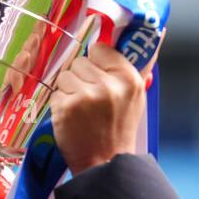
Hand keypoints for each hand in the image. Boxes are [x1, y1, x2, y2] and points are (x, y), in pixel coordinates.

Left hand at [50, 42, 150, 174]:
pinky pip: (55, 92)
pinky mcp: (66, 107)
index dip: (96, 62)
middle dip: (81, 78)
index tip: (99, 76)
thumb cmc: (118, 130)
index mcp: (129, 79)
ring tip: (81, 111)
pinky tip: (72, 119)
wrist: (105, 164)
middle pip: (80, 61)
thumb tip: (143, 33)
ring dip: (69, 91)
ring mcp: (86, 96)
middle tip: (91, 101)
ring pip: (65, 75)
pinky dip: (60, 104)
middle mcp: (109, 84)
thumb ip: (129, 69)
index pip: (100, 49)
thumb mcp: (135, 97)